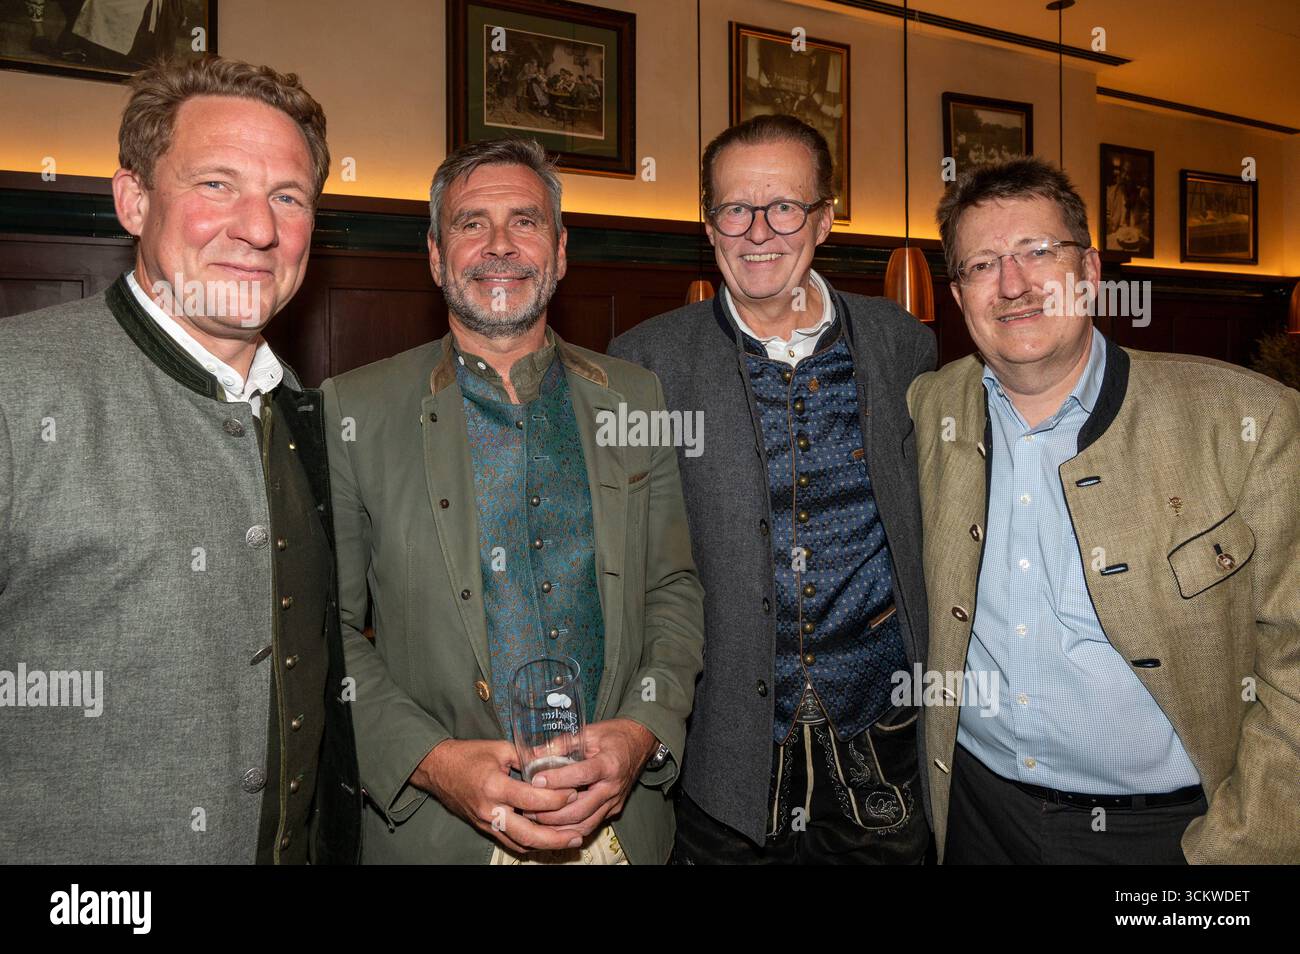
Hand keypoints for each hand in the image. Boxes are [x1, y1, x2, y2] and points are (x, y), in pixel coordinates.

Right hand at [410, 738, 583, 852]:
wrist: (437, 768)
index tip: (573, 793)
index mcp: (494, 786)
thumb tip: (553, 763)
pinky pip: (510, 842)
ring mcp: (486, 822)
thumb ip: (526, 757)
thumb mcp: (499, 748)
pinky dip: (529, 843)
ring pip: (520, 843)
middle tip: (577, 836)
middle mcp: (490, 810)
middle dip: (555, 838)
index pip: (532, 800)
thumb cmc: (468, 755)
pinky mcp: (484, 827)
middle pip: (528, 834)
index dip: (556, 798)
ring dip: (545, 845)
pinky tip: (546, 839)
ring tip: (568, 840)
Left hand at [528, 719, 657, 837]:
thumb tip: (533, 754)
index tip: (536, 781)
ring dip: (559, 826)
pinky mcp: (613, 811)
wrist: (640, 744)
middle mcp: (613, 787)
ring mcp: (614, 802)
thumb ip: (562, 743)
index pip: (581, 775)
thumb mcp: (590, 732)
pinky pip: (591, 825)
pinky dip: (570, 829)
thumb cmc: (614, 736)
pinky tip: (552, 825)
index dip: (557, 780)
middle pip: (581, 809)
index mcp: (609, 764)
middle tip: (529, 809)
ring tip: (536, 819)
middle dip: (552, 813)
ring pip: (585, 824)